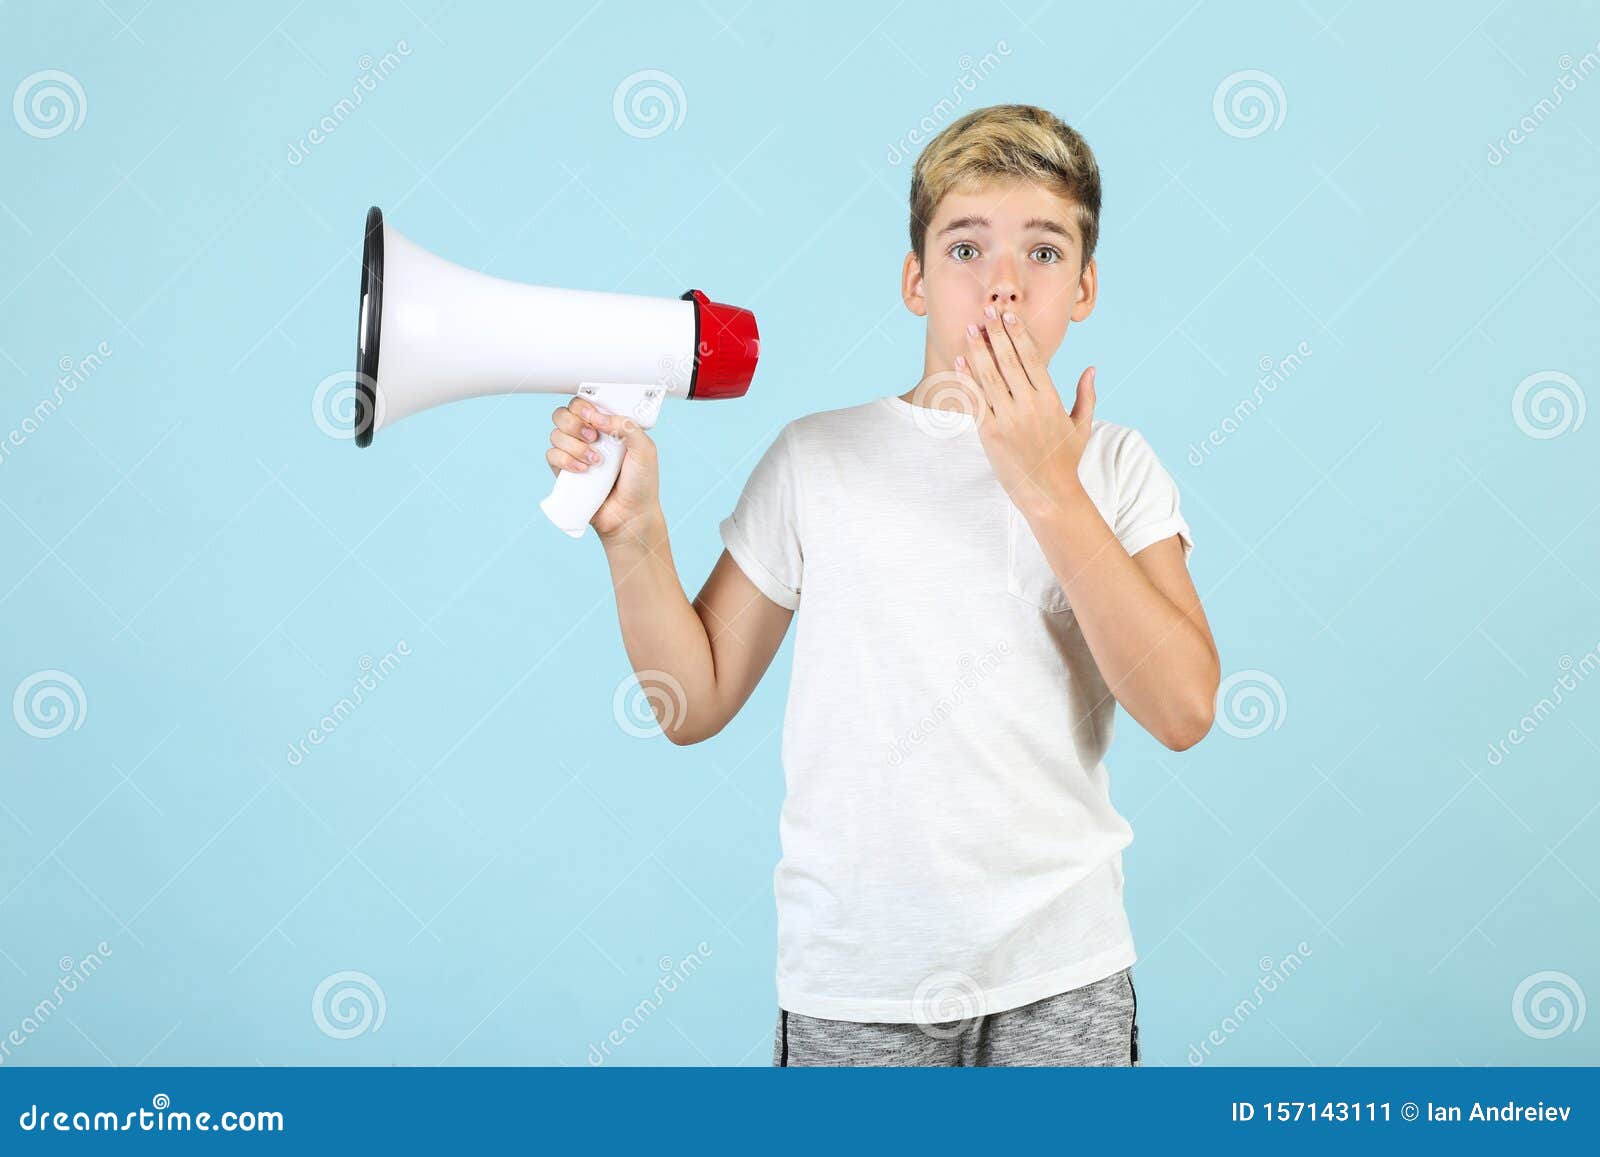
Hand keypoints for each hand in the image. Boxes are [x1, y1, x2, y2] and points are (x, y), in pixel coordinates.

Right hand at [546, 396, 661, 539]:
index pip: (584, 403)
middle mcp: (588, 437)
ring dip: (574, 445)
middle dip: (575, 423)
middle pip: (563, 413)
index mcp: (607, 427)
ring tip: (595, 461)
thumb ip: (628, 426)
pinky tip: (583, 470)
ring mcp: (574, 454)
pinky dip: (566, 461)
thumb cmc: (641, 484)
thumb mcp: (645, 450)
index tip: (595, 417)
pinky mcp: (565, 472)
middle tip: (594, 437)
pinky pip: (552, 455)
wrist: (630, 516)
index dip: (584, 405)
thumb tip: (601, 418)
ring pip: (556, 434)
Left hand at [954, 305, 1095, 517]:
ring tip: (969, 329)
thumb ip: (1086, 395)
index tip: (1009, 316)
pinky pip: (976, 400)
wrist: (1050, 494)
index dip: (1018, 335)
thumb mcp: (1081, 427)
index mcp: (1050, 400)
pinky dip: (966, 379)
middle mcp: (1029, 405)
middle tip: (986, 311)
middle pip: (1009, 361)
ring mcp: (1009, 419)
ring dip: (977, 350)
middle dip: (996, 334)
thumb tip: (1091, 369)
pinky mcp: (991, 433)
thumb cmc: (1066, 461)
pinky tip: (959, 361)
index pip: (1032, 358)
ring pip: (989, 377)